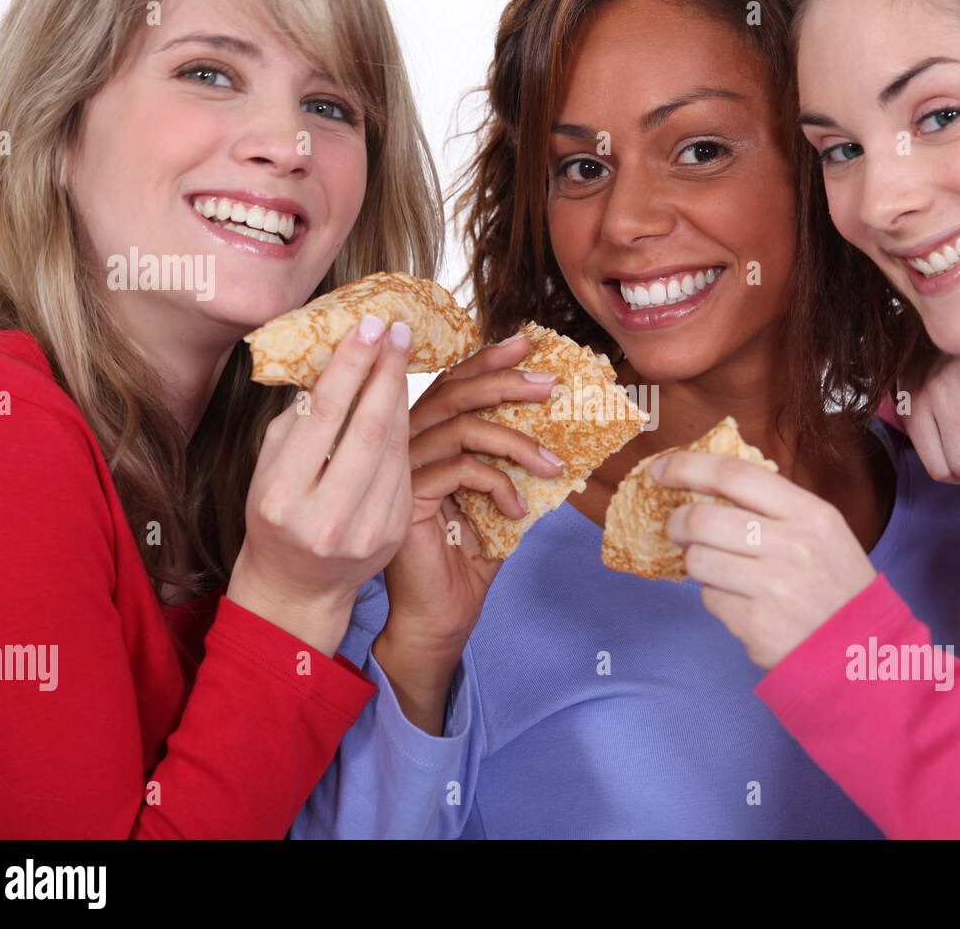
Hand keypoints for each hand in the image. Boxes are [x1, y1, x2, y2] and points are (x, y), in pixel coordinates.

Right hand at [226, 316, 413, 658]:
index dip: (351, 366)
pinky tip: (403, 403)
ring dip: (403, 395)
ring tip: (402, 357)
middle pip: (369, 428)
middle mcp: (324, 518)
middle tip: (398, 330)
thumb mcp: (268, 470)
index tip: (369, 326)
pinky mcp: (392, 535)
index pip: (325, 416)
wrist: (297, 586)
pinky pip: (404, 470)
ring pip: (394, 448)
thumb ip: (295, 423)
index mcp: (281, 496)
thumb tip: (331, 361)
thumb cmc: (277, 515)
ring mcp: (364, 531)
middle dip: (387, 372)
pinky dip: (406, 432)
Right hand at [372, 333, 564, 730]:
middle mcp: (405, 445)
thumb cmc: (467, 558)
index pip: (453, 384)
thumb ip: (513, 462)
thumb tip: (558, 427)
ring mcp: (400, 469)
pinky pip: (459, 468)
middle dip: (505, 381)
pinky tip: (518, 510)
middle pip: (453, 392)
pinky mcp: (406, 497)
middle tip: (551, 384)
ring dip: (516, 441)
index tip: (527, 343)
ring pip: (461, 426)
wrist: (440, 616)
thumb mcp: (500, 499)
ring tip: (555, 465)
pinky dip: (499, 483)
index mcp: (425, 439)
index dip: (487, 359)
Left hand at [651, 452, 875, 670]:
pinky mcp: (755, 624)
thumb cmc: (837, 585)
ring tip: (719, 569)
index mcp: (810, 514)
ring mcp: (773, 588)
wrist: (862, 649)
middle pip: (702, 519)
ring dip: (696, 562)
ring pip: (697, 560)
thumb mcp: (824, 531)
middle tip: (676, 528)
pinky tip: (742, 602)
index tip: (660, 469)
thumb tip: (709, 484)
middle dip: (676, 522)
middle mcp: (792, 546)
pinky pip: (709, 599)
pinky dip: (716, 597)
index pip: (734, 475)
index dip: (687, 467)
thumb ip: (774, 506)